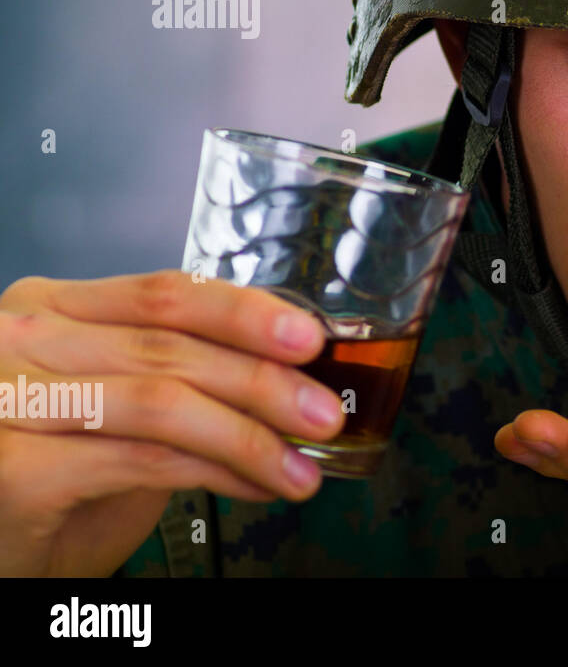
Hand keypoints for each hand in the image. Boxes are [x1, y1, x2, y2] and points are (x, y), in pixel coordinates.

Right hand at [0, 270, 345, 575]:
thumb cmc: (56, 472)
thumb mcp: (121, 403)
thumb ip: (183, 373)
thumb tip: (291, 371)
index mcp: (53, 307)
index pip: (164, 292)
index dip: (245, 312)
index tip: (310, 337)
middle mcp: (23, 339)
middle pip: (171, 346)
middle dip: (265, 381)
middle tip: (325, 412)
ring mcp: (10, 398)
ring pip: (163, 402)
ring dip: (250, 435)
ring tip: (302, 464)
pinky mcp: (14, 467)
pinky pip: (144, 460)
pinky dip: (216, 473)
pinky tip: (256, 485)